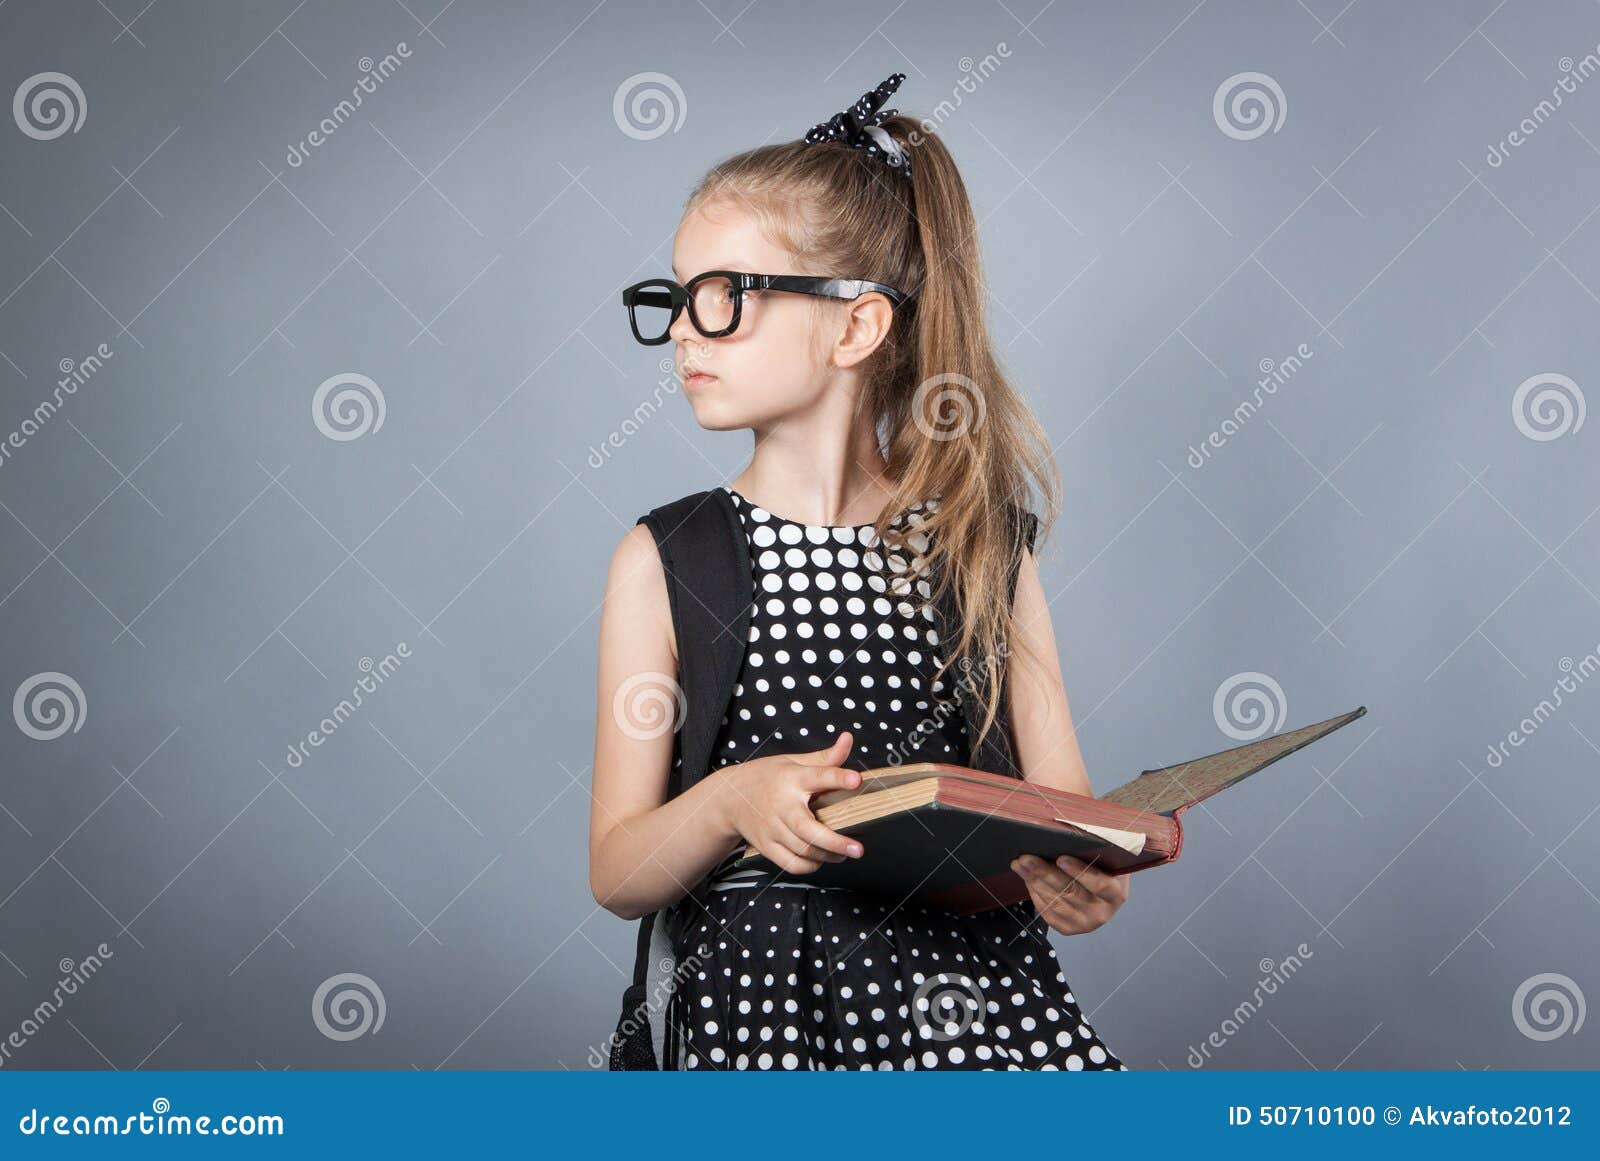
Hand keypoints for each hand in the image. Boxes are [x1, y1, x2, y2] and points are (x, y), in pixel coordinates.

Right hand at [718, 732, 865, 875]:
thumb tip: (848, 739)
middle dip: (835, 842)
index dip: (838, 777)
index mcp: (791, 778)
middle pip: (808, 829)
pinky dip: (809, 866)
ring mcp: (772, 828)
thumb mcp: (794, 761)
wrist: (728, 797)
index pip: (818, 776)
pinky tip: (820, 859)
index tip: (856, 780)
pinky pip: (791, 864)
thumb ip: (825, 757)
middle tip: (857, 849)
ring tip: (845, 852)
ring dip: (828, 855)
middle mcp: (781, 805)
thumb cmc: (766, 777)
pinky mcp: (766, 846)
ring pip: (803, 850)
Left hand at [1010, 852, 1128, 935]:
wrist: (1100, 892)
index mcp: (1116, 893)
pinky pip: (1048, 912)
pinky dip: (1035, 894)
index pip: (1099, 884)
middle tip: (1027, 858)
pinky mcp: (1068, 928)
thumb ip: (1092, 846)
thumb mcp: (1105, 856)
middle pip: (1071, 892)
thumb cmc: (1102, 868)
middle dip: (1046, 873)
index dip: (1080, 872)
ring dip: (1034, 881)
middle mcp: (1101, 912)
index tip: (1061, 858)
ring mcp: (1084, 923)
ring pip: (1055, 902)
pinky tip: (1027, 879)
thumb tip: (1064, 831)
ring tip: (1020, 864)